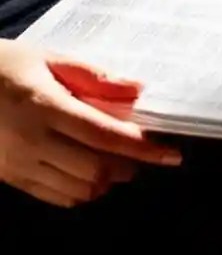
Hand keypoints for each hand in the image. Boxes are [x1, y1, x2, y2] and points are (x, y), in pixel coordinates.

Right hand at [0, 39, 181, 207]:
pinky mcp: (7, 177)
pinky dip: (81, 191)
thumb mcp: (46, 58)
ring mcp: (17, 164)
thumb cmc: (2, 65)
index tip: (172, 154)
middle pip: (97, 170)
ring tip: (115, 162)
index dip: (144, 149)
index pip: (106, 136)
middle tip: (141, 153)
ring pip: (79, 189)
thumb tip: (139, 91)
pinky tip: (88, 174)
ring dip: (106, 180)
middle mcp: (32, 141)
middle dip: (128, 165)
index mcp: (45, 107)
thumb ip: (94, 77)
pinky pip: (55, 196)